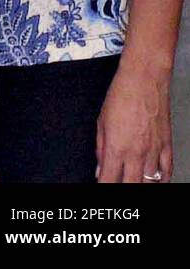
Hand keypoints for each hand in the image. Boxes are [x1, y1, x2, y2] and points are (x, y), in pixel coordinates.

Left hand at [96, 60, 171, 181]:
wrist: (144, 80)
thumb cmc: (121, 96)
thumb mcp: (100, 122)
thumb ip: (100, 147)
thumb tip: (100, 166)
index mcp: (117, 147)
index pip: (109, 179)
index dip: (104, 185)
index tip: (101, 185)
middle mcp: (137, 152)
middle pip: (131, 184)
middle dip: (122, 188)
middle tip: (117, 184)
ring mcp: (154, 150)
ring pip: (151, 181)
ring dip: (141, 184)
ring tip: (134, 181)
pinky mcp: (167, 145)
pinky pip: (167, 170)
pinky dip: (161, 179)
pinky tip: (155, 180)